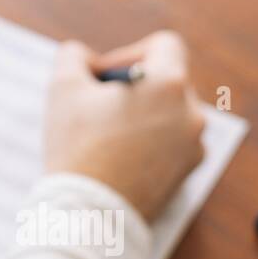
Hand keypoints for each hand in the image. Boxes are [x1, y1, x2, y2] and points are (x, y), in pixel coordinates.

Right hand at [43, 30, 205, 221]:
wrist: (89, 213)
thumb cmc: (77, 146)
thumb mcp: (63, 86)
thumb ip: (73, 56)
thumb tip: (86, 59)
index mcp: (169, 84)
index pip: (165, 45)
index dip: (129, 53)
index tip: (103, 78)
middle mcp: (192, 113)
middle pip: (166, 82)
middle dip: (132, 88)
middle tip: (97, 107)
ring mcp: (194, 147)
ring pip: (168, 115)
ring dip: (140, 116)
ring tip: (105, 135)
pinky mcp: (186, 175)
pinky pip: (170, 145)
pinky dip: (147, 144)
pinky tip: (116, 158)